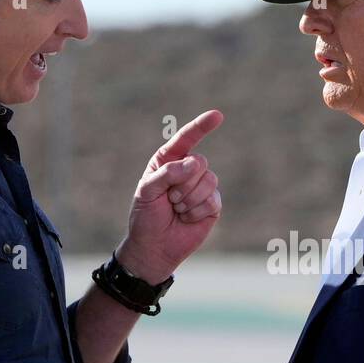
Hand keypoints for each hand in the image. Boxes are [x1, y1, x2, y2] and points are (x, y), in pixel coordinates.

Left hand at [117, 110, 223, 283]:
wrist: (154, 246)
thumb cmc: (146, 216)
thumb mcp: (146, 191)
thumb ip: (167, 173)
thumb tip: (194, 164)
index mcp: (169, 161)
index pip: (187, 139)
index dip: (201, 127)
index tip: (217, 115)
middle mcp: (187, 171)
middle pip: (199, 163)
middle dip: (183, 183)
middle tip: (170, 199)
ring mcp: (202, 187)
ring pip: (209, 181)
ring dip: (189, 199)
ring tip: (177, 209)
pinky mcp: (212, 205)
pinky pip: (213, 200)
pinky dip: (196, 211)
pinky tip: (186, 218)